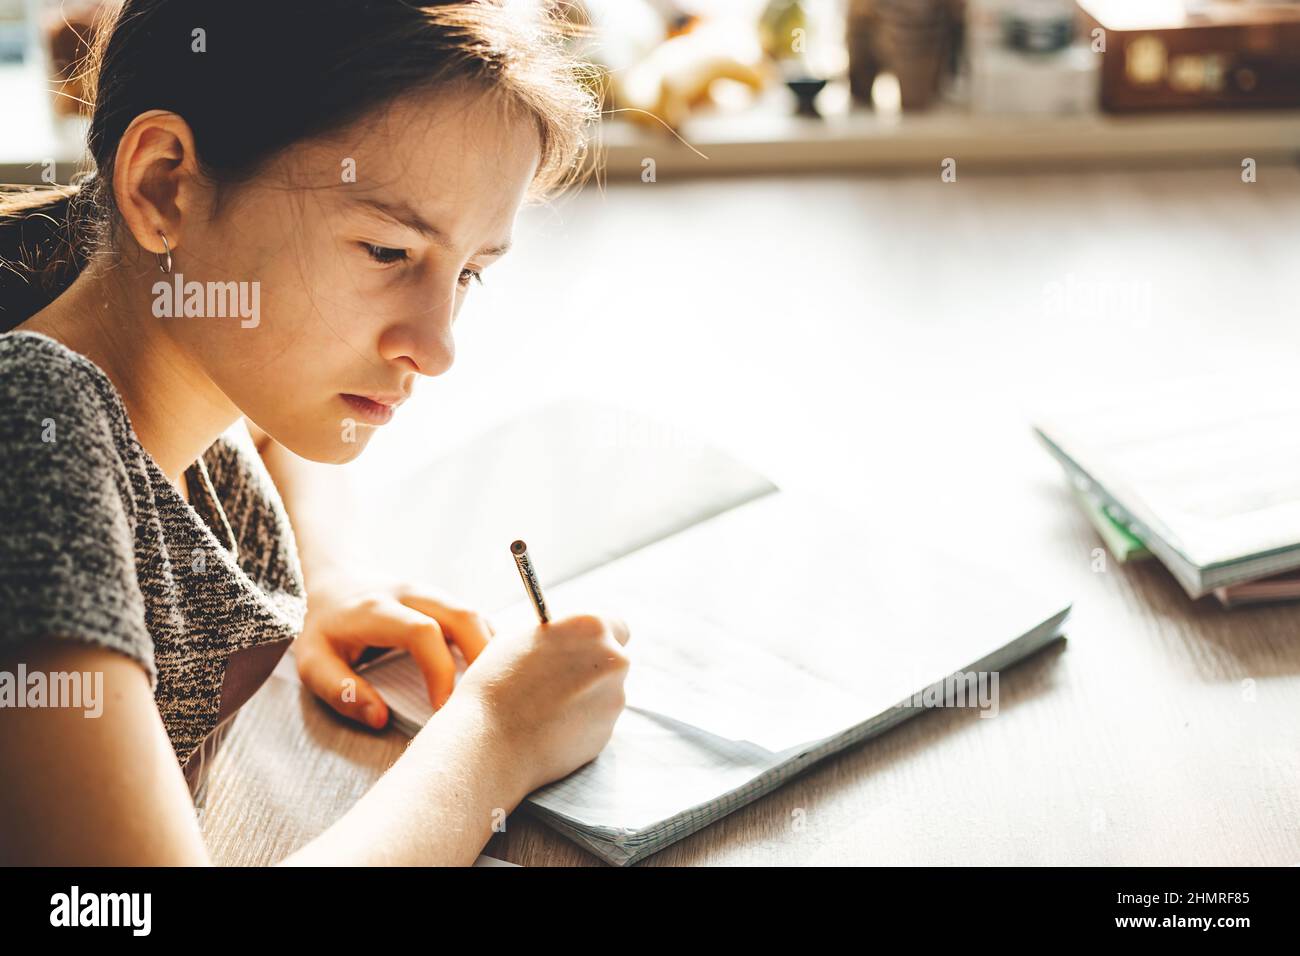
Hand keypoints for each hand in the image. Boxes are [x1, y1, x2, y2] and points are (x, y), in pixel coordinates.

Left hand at [294, 582, 492, 728]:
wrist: (336, 582)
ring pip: (477, 615)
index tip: (441, 707)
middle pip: (464, 615)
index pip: (423, 632)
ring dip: (492, 651)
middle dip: (483, 657)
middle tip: (486, 699)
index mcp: (378, 610)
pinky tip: (489, 673)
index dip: (439, 670)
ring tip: (494, 691)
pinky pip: (477, 619)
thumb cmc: (324, 627)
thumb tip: (379, 718)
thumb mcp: (312, 661)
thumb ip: (340, 690)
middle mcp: (412, 594)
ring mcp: (433, 594)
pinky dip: (490, 645)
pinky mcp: (445, 602)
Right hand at [451, 613, 630, 794]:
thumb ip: (554, 634)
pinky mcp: (607, 732)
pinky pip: (597, 721)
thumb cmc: (497, 682)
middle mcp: (612, 660)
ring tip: (546, 707)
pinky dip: (580, 723)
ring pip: (606, 693)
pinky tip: (550, 727)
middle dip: (592, 668)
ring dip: (585, 697)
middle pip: (613, 660)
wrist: (491, 739)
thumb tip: (564, 640)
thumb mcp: (518, 637)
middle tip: (561, 678)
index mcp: (592, 627)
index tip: (584, 645)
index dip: (599, 637)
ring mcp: (614, 698)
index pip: (616, 624)